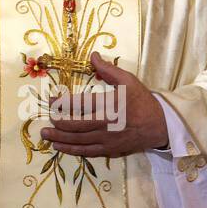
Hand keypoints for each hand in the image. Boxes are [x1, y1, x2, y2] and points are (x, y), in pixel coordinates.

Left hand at [39, 52, 168, 157]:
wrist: (160, 125)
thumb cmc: (142, 101)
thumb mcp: (128, 80)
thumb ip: (107, 69)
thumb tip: (92, 56)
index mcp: (110, 104)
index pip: (81, 103)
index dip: (63, 102)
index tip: (52, 98)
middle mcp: (107, 123)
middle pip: (76, 124)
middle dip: (58, 121)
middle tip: (48, 117)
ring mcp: (108, 139)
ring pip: (79, 140)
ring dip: (60, 138)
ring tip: (45, 134)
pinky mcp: (110, 150)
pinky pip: (87, 151)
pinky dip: (72, 150)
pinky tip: (60, 147)